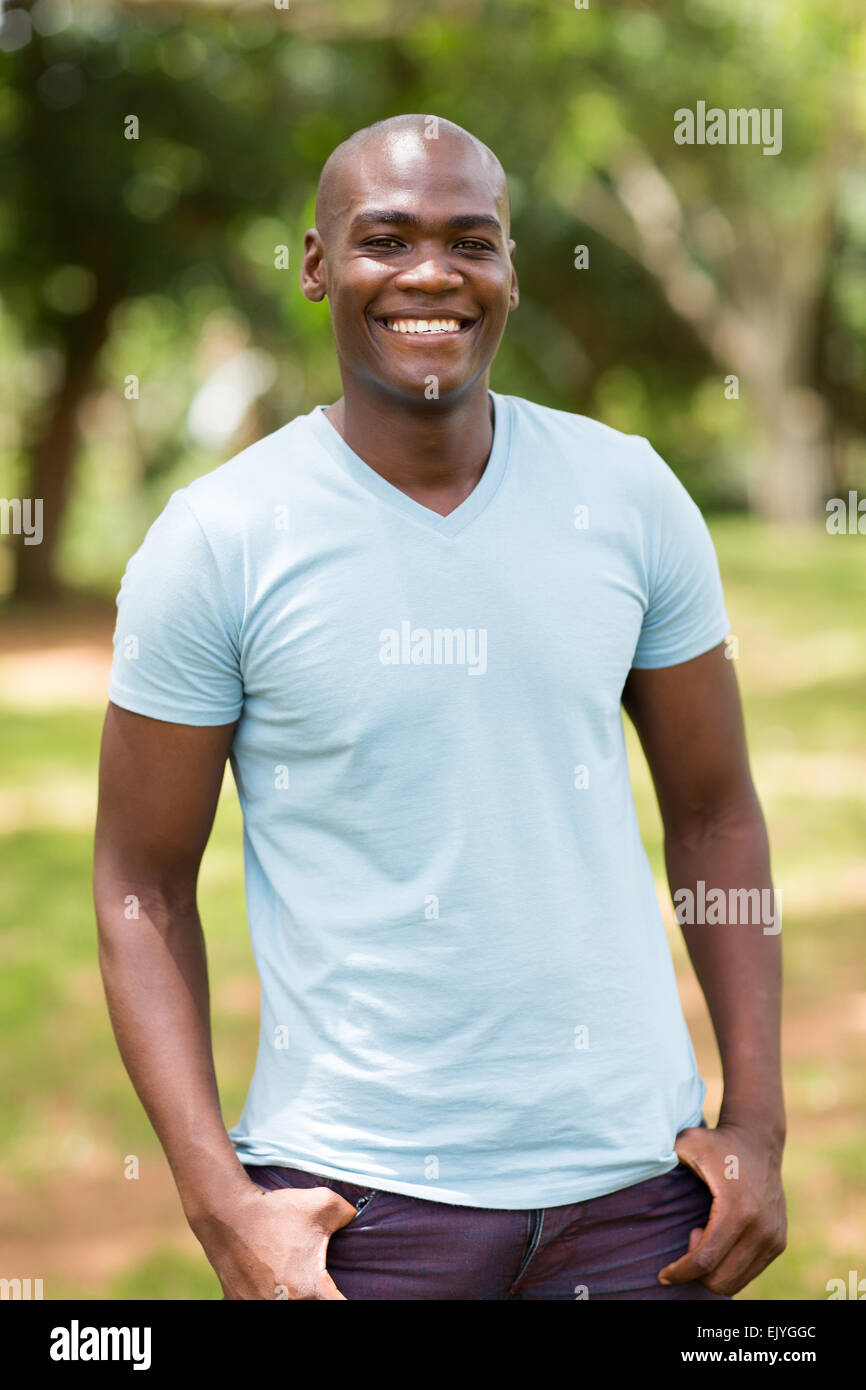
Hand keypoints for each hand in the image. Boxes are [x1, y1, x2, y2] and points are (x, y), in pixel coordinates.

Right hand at [192, 1180, 359, 1299]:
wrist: (227, 1214)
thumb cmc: (275, 1211)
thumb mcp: (323, 1203)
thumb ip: (348, 1214)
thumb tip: (358, 1218)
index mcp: (310, 1290)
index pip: (341, 1308)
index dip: (348, 1300)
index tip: (345, 1291)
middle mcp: (285, 1307)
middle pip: (314, 1309)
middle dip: (320, 1297)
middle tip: (320, 1283)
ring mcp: (260, 1308)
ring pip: (286, 1308)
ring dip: (296, 1296)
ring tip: (295, 1281)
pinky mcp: (241, 1304)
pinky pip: (264, 1303)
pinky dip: (271, 1297)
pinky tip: (273, 1284)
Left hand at [657, 1122, 785, 1295]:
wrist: (758, 1140)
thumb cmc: (716, 1143)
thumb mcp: (687, 1143)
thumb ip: (662, 1155)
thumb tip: (628, 1164)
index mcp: (738, 1209)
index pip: (705, 1259)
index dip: (680, 1272)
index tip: (663, 1274)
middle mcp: (761, 1228)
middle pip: (720, 1279)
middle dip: (697, 1270)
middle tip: (691, 1235)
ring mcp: (773, 1237)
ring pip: (736, 1282)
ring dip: (713, 1269)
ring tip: (705, 1235)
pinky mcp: (779, 1241)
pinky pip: (749, 1273)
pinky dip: (728, 1267)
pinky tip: (720, 1239)